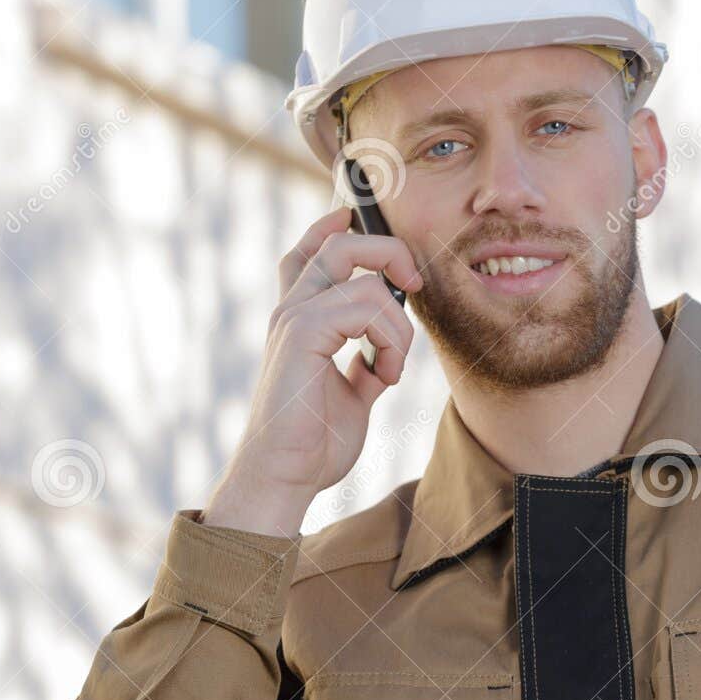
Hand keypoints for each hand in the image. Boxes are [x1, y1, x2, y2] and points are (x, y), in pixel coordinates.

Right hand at [206, 207, 422, 531]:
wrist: (284, 477)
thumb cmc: (312, 444)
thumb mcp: (351, 397)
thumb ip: (364, 367)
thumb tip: (384, 359)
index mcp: (300, 320)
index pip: (313, 251)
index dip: (338, 226)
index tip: (368, 222)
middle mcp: (292, 311)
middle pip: (339, 242)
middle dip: (388, 250)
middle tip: (416, 284)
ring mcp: (293, 319)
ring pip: (363, 277)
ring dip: (397, 326)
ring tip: (391, 369)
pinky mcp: (301, 334)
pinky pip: (363, 305)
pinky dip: (388, 339)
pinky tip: (384, 375)